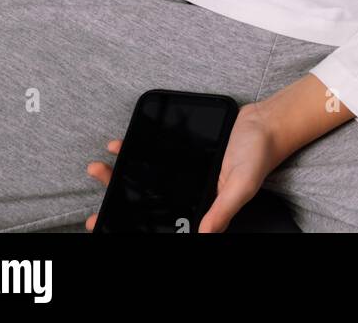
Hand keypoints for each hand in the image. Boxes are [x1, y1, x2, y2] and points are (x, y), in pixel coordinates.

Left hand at [84, 107, 283, 233]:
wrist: (263, 123)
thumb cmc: (257, 156)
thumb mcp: (241, 185)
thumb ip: (222, 209)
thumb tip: (203, 234)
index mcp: (200, 206)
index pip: (161, 222)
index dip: (132, 224)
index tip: (105, 222)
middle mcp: (187, 192)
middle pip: (146, 200)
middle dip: (117, 197)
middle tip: (94, 200)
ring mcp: (182, 172)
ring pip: (145, 177)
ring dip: (121, 174)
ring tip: (99, 166)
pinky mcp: (181, 152)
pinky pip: (154, 153)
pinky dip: (135, 149)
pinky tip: (120, 145)